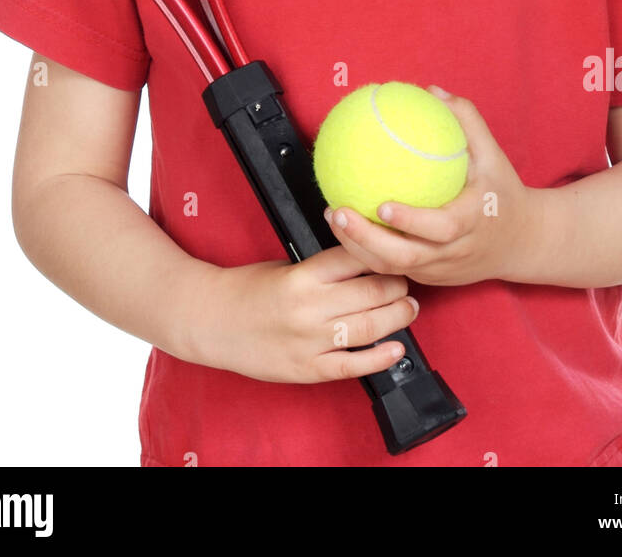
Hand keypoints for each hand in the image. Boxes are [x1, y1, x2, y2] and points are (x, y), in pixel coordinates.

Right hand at [189, 248, 419, 383]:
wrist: (212, 321)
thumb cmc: (248, 288)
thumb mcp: (286, 265)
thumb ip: (323, 267)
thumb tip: (366, 262)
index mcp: (303, 276)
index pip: (356, 259)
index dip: (382, 254)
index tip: (394, 252)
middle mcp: (309, 308)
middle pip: (372, 293)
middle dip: (398, 286)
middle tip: (407, 281)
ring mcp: (310, 341)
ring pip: (369, 328)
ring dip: (398, 317)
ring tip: (409, 307)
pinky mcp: (308, 369)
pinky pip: (352, 366)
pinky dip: (380, 359)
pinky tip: (397, 349)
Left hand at [322, 85, 538, 286]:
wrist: (522, 242)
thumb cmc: (503, 193)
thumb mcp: (493, 155)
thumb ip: (466, 121)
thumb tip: (432, 90)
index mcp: (474, 222)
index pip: (441, 228)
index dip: (410, 221)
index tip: (381, 204)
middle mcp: (456, 252)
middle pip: (407, 258)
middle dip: (367, 239)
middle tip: (338, 211)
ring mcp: (441, 270)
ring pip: (394, 269)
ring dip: (358, 247)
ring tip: (332, 217)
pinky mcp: (431, 279)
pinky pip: (394, 269)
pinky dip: (366, 252)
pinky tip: (344, 228)